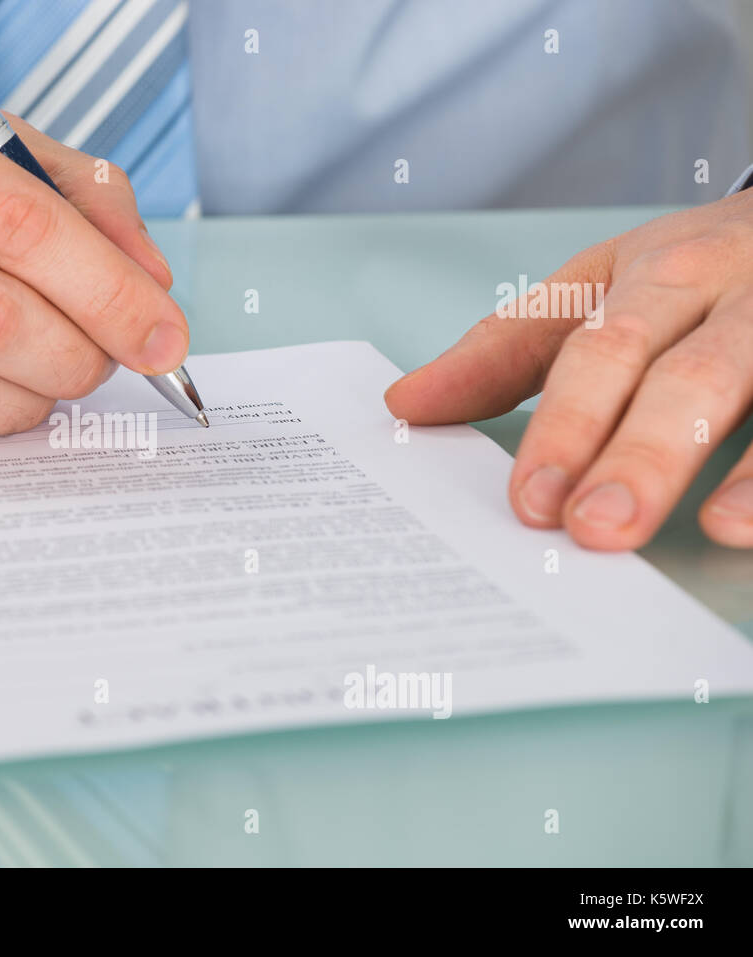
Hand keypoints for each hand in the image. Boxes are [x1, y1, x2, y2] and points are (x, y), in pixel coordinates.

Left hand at [385, 191, 752, 549]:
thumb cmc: (690, 270)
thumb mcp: (595, 287)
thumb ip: (505, 349)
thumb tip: (405, 405)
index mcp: (660, 274)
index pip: (603, 349)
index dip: (567, 424)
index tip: (531, 500)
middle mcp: (737, 293)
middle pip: (690, 374)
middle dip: (641, 452)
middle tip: (593, 528)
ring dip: (747, 467)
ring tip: (712, 529)